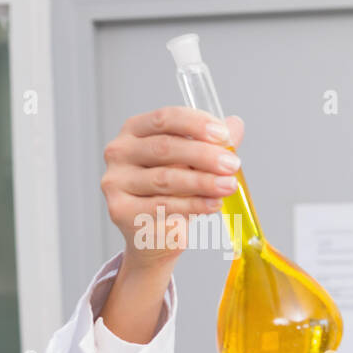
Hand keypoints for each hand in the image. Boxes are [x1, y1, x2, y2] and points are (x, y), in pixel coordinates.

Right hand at [100, 107, 245, 270]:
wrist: (155, 234)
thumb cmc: (173, 193)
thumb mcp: (193, 164)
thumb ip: (211, 144)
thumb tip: (235, 124)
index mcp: (135, 131)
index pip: (164, 119)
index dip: (196, 124)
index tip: (224, 135)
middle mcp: (120, 153)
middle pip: (165, 148)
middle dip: (204, 155)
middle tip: (232, 165)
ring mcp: (116, 182)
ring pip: (165, 179)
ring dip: (203, 182)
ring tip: (229, 186)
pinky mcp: (121, 210)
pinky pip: (164, 206)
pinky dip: (194, 204)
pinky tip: (214, 204)